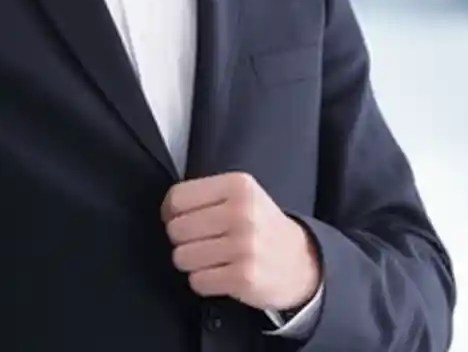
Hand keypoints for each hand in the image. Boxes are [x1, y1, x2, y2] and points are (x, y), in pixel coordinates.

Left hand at [162, 172, 319, 311]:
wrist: (301, 263)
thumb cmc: (261, 227)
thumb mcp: (241, 195)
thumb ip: (205, 196)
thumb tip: (166, 212)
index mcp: (238, 186)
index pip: (177, 197)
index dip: (171, 213)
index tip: (183, 220)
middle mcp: (242, 213)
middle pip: (176, 229)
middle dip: (183, 240)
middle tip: (203, 243)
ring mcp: (244, 246)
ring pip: (182, 257)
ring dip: (192, 263)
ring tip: (213, 259)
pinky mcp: (244, 277)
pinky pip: (197, 281)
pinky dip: (203, 282)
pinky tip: (221, 274)